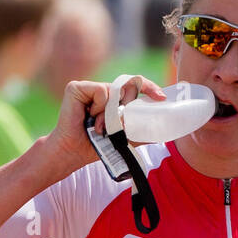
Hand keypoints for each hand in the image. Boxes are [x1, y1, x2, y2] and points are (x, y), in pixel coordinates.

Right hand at [45, 76, 166, 172]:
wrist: (74, 152)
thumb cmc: (97, 145)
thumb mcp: (125, 138)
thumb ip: (141, 132)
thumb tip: (163, 133)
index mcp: (114, 99)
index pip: (135, 85)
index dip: (149, 87)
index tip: (161, 97)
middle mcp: (103, 90)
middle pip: (127, 86)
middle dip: (127, 108)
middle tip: (118, 125)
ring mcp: (90, 87)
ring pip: (114, 91)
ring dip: (110, 114)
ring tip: (100, 127)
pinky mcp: (77, 88)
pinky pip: (101, 91)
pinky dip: (99, 107)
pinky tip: (88, 117)